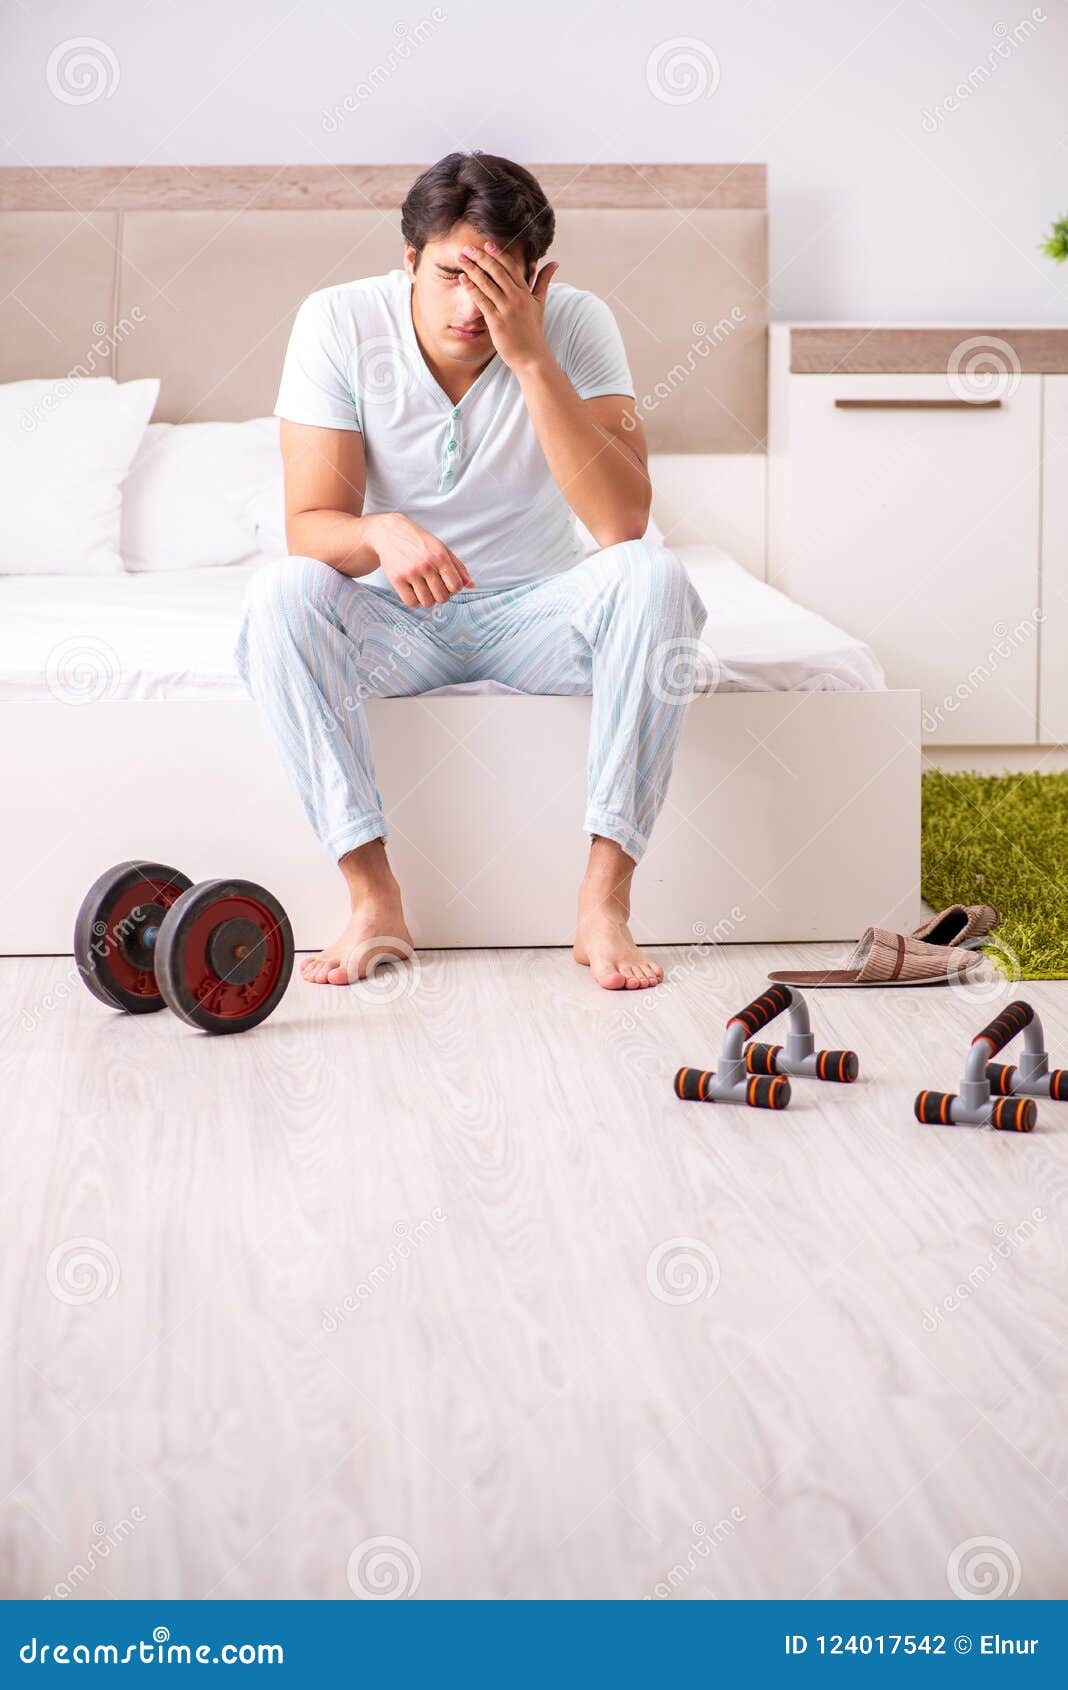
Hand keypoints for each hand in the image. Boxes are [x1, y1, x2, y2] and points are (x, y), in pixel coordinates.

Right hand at [368, 513, 474, 606]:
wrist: (390, 532)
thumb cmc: (419, 541)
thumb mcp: (441, 548)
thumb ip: (458, 567)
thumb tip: (471, 585)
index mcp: (440, 556)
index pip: (455, 586)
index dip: (454, 588)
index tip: (448, 583)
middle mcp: (425, 564)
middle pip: (442, 597)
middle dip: (441, 595)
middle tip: (435, 586)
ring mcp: (410, 572)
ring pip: (427, 602)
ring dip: (427, 599)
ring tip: (424, 588)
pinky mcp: (396, 579)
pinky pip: (411, 602)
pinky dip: (414, 600)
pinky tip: (413, 590)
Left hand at [457, 241, 558, 371]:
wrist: (532, 357)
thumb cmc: (533, 331)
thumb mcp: (540, 303)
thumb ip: (544, 281)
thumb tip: (554, 263)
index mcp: (526, 292)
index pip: (511, 267)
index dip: (498, 254)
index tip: (486, 245)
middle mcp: (516, 298)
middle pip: (497, 271)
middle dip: (481, 258)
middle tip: (468, 248)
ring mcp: (506, 309)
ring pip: (487, 283)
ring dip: (472, 269)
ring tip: (461, 258)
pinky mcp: (497, 321)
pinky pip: (481, 300)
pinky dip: (471, 287)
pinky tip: (462, 278)